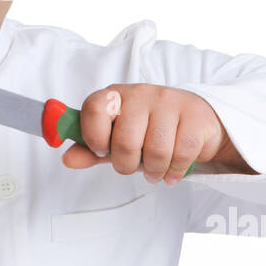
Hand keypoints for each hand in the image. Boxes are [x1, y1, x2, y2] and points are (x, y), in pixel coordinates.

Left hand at [61, 84, 244, 183]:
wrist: (197, 122)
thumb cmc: (150, 132)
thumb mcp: (117, 141)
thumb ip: (91, 150)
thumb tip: (67, 159)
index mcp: (116, 96)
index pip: (94, 108)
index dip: (94, 136)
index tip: (101, 150)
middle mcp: (141, 93)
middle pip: (125, 140)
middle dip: (127, 164)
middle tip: (133, 166)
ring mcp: (169, 102)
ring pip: (155, 151)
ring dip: (154, 170)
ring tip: (155, 170)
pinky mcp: (194, 116)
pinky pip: (181, 154)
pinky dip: (175, 171)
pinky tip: (173, 171)